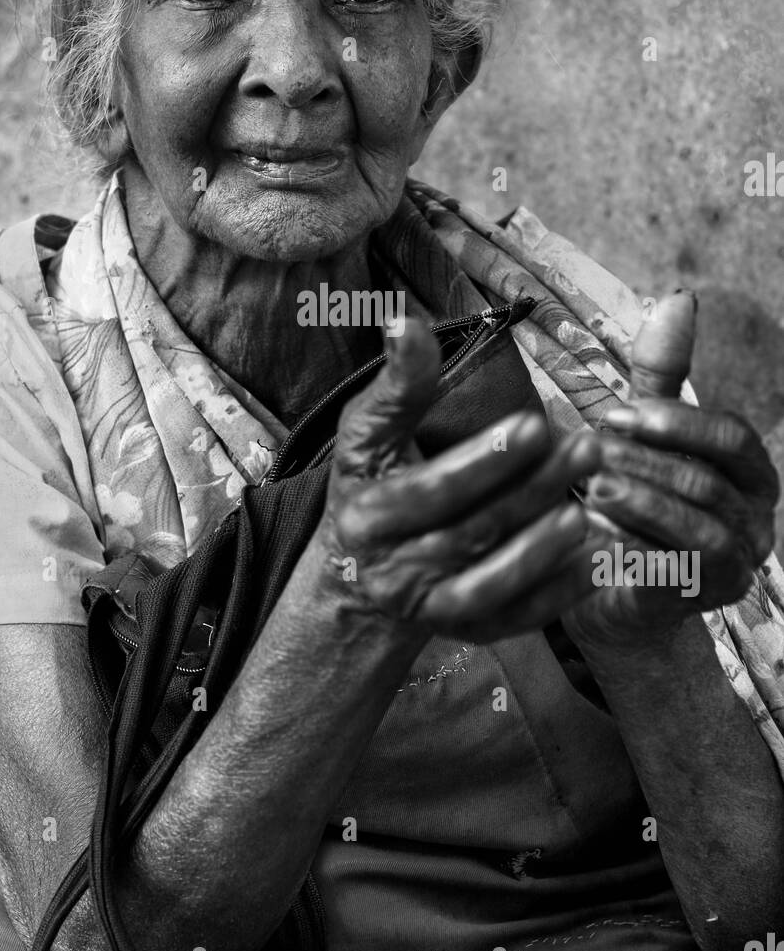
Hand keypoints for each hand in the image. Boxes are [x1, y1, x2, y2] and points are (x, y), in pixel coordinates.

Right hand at [310, 318, 603, 643]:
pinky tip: (592, 562)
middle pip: (470, 532)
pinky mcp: (461, 631)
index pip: (429, 491)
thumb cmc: (371, 480)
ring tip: (589, 507)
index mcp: (368, 512)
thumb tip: (404, 318)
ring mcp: (427, 607)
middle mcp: (391, 569)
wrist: (357, 573)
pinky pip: (510, 620)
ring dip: (542, 548)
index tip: (535, 424)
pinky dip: (552, 595)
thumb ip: (397, 383)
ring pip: (489, 584)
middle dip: (532, 491)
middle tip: (589, 447)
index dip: (482, 461)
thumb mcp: (368, 431)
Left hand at [564, 292, 779, 648]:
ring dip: (640, 504)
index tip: (616, 412)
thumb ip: (662, 372)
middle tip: (588, 451)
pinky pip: (676, 574)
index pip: (734, 437)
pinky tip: (589, 531)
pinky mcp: (703, 603)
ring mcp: (736, 567)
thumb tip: (680, 297)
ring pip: (699, 529)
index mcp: (750, 474)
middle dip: (645, 463)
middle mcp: (756, 520)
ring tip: (589, 490)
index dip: (678, 423)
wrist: (605, 585)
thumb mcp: (642, 428)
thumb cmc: (628, 493)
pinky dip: (632, 548)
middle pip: (708, 483)